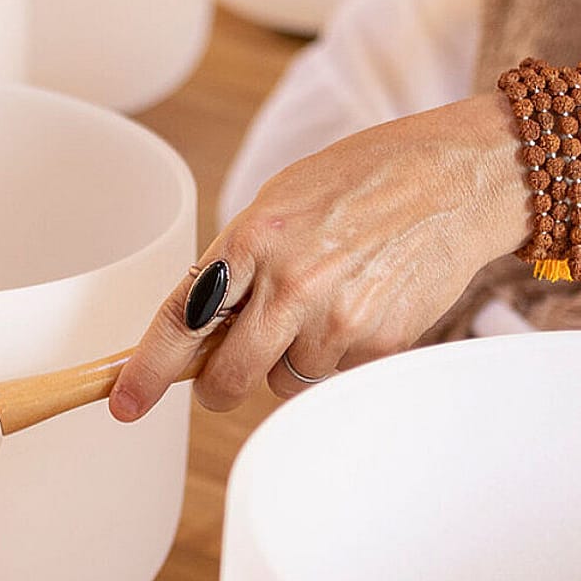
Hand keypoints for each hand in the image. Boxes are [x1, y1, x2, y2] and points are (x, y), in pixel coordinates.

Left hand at [108, 93, 526, 419]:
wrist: (455, 177)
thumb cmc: (360, 181)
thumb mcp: (279, 202)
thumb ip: (236, 264)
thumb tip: (198, 328)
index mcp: (253, 237)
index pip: (182, 319)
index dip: (147, 370)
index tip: (125, 402)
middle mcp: (291, 283)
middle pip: (227, 378)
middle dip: (218, 385)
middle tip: (225, 373)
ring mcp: (339, 319)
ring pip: (282, 381)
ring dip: (287, 359)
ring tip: (323, 302)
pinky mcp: (381, 344)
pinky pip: (332, 378)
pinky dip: (333, 356)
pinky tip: (357, 307)